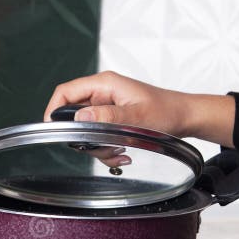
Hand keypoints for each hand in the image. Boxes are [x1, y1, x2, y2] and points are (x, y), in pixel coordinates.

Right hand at [44, 71, 234, 166]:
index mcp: (105, 84)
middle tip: (99, 147)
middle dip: (82, 138)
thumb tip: (80, 117)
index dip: (54, 110)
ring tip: (118, 152)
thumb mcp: (137, 115)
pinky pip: (98, 137)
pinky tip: (122, 154)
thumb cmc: (167, 111)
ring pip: (85, 131)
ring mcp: (106, 108)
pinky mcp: (111, 120)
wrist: (185, 118)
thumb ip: (108, 116)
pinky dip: (106, 150)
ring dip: (97, 147)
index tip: (53, 130)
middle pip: (72, 115)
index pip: (65, 92)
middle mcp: (102, 94)